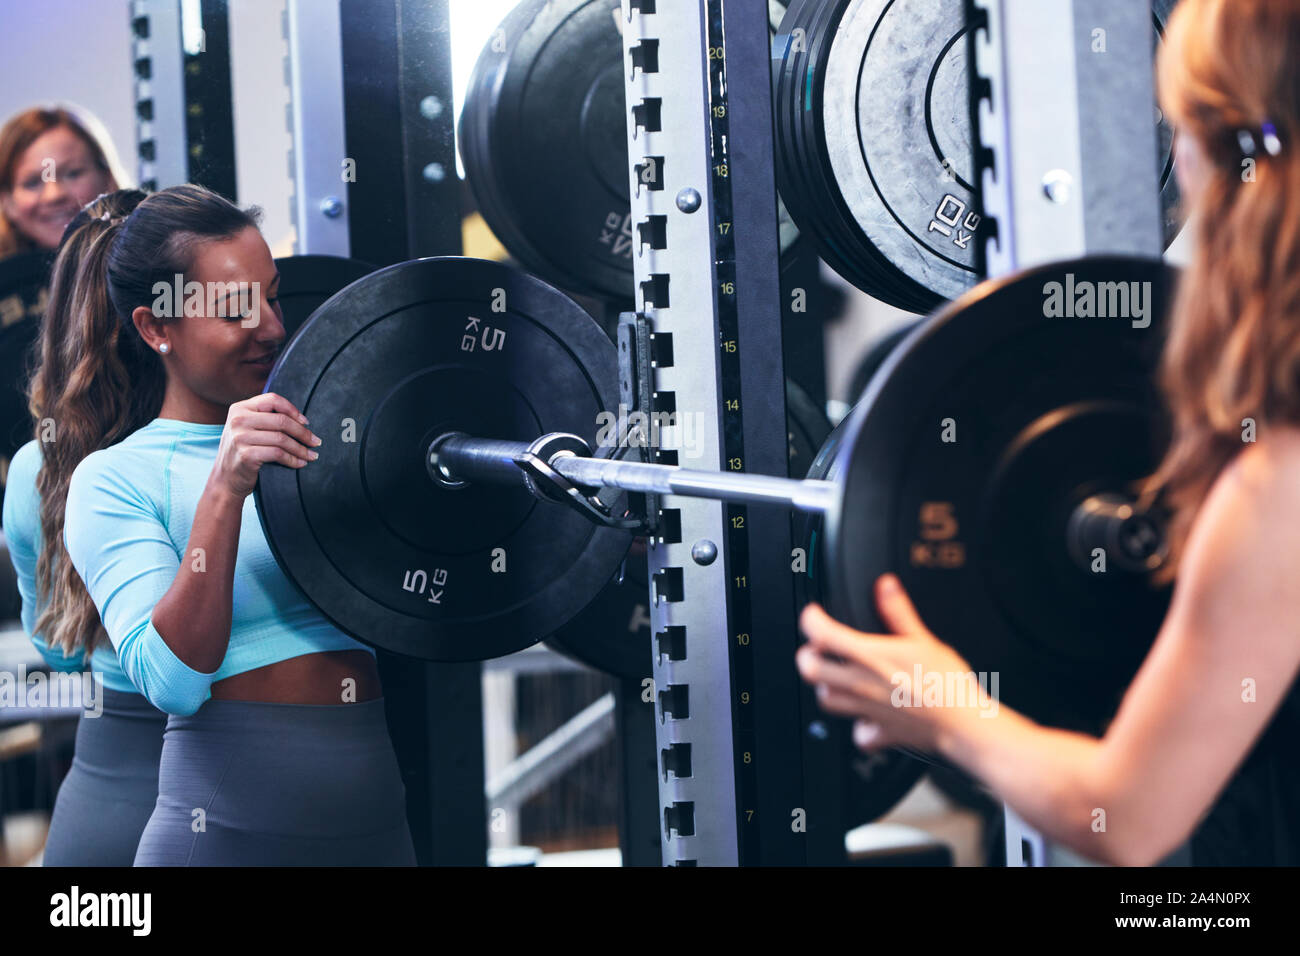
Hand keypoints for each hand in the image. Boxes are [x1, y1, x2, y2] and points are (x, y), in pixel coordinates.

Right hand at [210, 392, 320, 498]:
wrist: (225, 480)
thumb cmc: (242, 453)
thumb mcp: (246, 429)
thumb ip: (264, 418)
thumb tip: (300, 418)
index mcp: (239, 408)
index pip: (272, 400)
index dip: (293, 410)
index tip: (306, 422)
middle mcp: (238, 420)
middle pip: (281, 421)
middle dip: (303, 433)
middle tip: (316, 442)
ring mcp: (240, 437)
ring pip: (282, 439)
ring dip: (301, 449)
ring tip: (312, 455)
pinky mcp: (246, 455)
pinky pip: (278, 454)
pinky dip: (293, 459)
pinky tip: (300, 463)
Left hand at [796, 574, 985, 753]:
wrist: (963, 723)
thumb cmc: (947, 683)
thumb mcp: (923, 639)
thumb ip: (898, 612)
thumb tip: (886, 587)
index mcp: (869, 656)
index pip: (820, 633)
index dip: (811, 619)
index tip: (814, 614)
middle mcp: (860, 684)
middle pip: (810, 670)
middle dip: (808, 656)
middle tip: (819, 649)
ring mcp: (866, 711)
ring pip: (826, 701)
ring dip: (826, 687)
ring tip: (839, 677)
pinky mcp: (879, 734)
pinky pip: (858, 734)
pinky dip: (859, 726)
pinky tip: (868, 715)